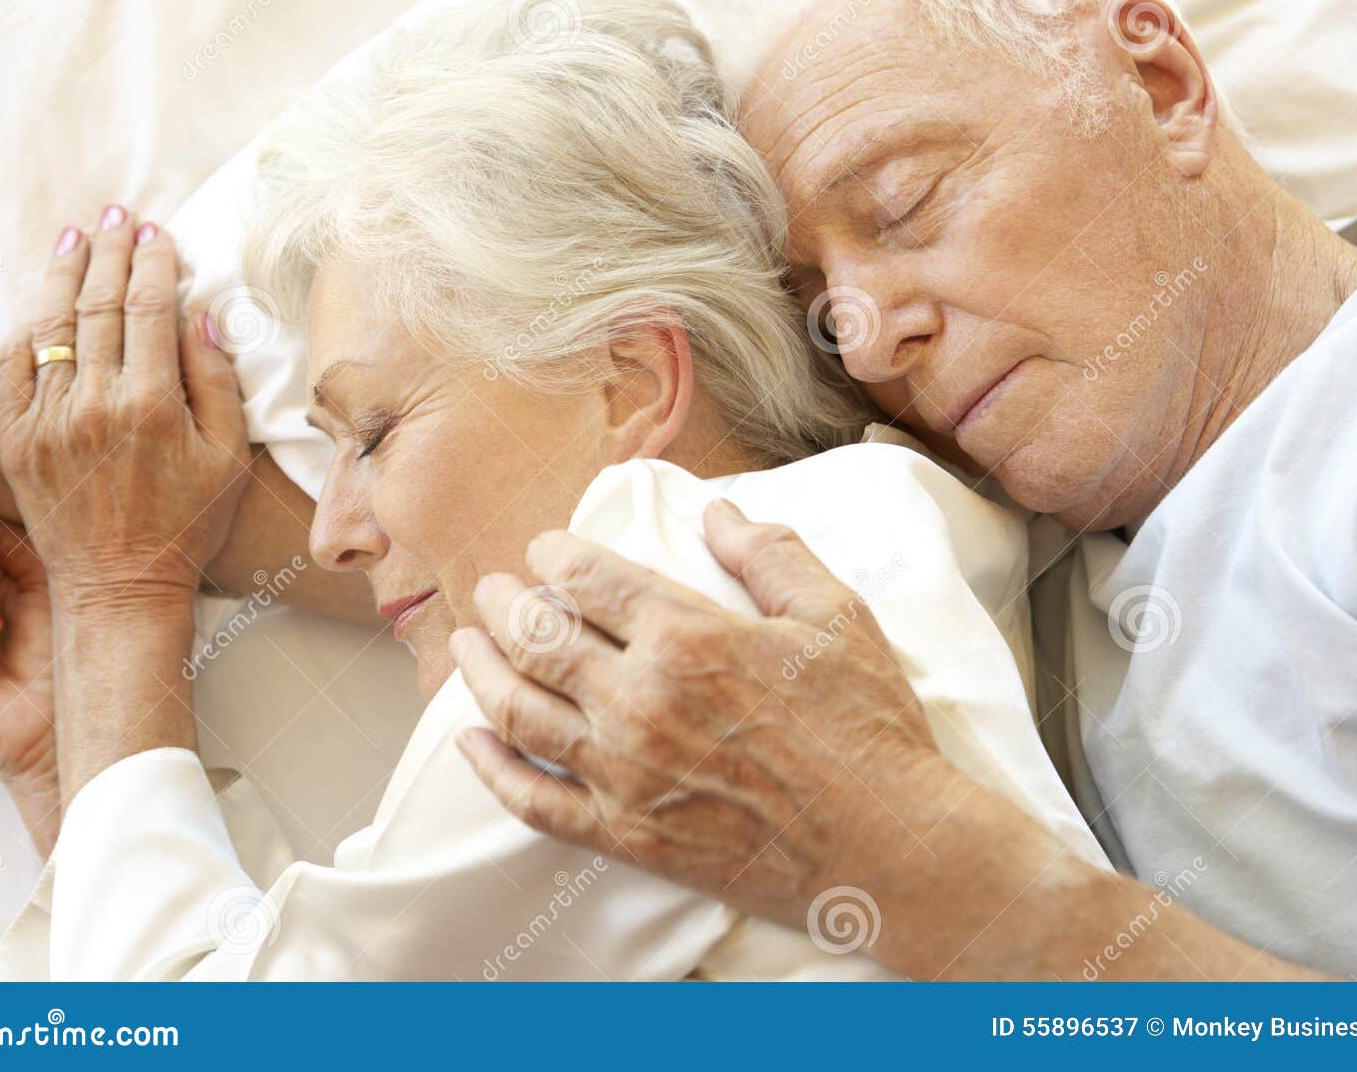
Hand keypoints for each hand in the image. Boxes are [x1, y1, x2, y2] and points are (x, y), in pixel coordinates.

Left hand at [0, 210, 250, 607]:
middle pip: (98, 304)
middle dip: (110, 252)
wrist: (120, 586)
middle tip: (118, 216)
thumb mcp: (227, 458)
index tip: (159, 235)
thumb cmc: (186, 526)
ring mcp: (48, 420)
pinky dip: (26, 329)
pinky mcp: (16, 439)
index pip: (149, 309)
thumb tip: (201, 318)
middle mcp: (95, 405)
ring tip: (76, 238)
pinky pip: (11, 367)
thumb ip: (217, 383)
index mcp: (154, 406)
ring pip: (52, 325)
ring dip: (65, 274)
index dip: (154, 264)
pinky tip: (41, 306)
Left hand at [449, 498, 945, 931]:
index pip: (588, 579)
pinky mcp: (626, 834)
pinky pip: (533, 800)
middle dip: (503, 604)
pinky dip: (492, 767)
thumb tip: (719, 509)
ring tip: (467, 645)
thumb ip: (771, 554)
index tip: (544, 550)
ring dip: (482, 671)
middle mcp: (642, 700)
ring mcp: (626, 772)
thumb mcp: (836, 618)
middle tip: (493, 589)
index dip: (553, 555)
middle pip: (538, 638)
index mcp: (690, 636)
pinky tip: (471, 741)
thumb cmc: (868, 729)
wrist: (889, 848)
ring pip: (519, 711)